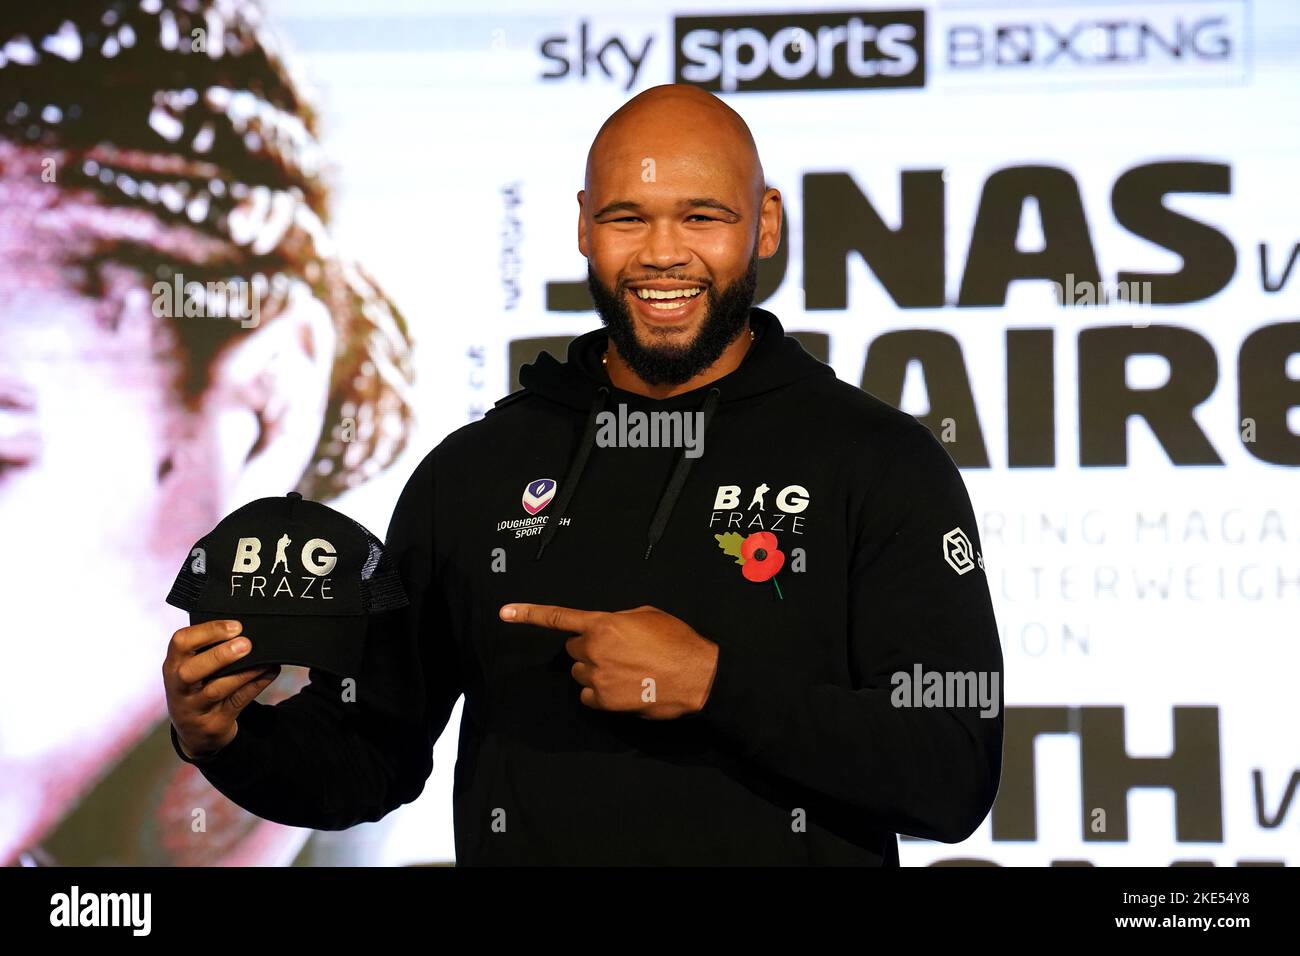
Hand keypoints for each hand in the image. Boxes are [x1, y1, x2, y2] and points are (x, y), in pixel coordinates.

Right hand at [162, 620, 280, 758]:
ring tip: (264, 660)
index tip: (235, 626)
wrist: (195, 731)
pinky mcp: (214, 722)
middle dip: (219, 655)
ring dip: (243, 673)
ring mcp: (194, 708)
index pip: (180, 642)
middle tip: (246, 644)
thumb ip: (209, 649)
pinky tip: (270, 672)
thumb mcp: (192, 668)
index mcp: (173, 665)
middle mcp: (178, 687)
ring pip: (215, 690)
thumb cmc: (198, 687)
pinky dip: (256, 685)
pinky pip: (237, 702)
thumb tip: (246, 629)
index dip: (208, 631)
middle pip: (190, 671)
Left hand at [499, 603, 718, 718]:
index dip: (529, 614)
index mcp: (603, 624)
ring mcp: (598, 677)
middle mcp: (594, 649)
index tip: (504, 612)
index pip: (559, 618)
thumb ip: (618, 620)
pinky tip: (624, 688)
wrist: (697, 676)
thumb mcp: (647, 616)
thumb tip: (608, 629)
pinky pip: (588, 696)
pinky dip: (601, 694)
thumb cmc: (677, 641)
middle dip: (589, 649)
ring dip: (595, 672)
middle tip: (618, 652)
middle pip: (573, 650)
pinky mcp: (605, 701)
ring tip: (626, 672)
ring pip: (580, 674)